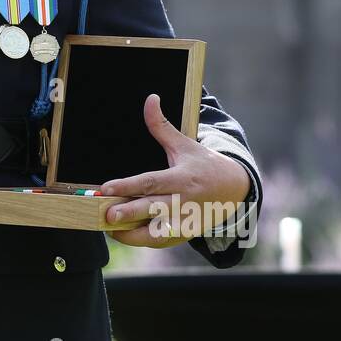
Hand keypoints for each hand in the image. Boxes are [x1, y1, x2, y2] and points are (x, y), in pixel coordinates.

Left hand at [100, 93, 251, 248]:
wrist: (235, 189)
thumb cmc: (203, 164)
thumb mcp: (184, 144)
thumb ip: (162, 126)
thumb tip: (150, 99)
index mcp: (182, 178)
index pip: (150, 183)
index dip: (128, 185)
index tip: (106, 188)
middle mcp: (183, 201)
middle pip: (152, 209)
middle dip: (128, 213)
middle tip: (106, 215)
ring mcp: (185, 221)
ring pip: (156, 232)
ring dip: (132, 233)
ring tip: (108, 228)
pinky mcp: (184, 234)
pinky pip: (160, 240)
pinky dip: (141, 239)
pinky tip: (121, 234)